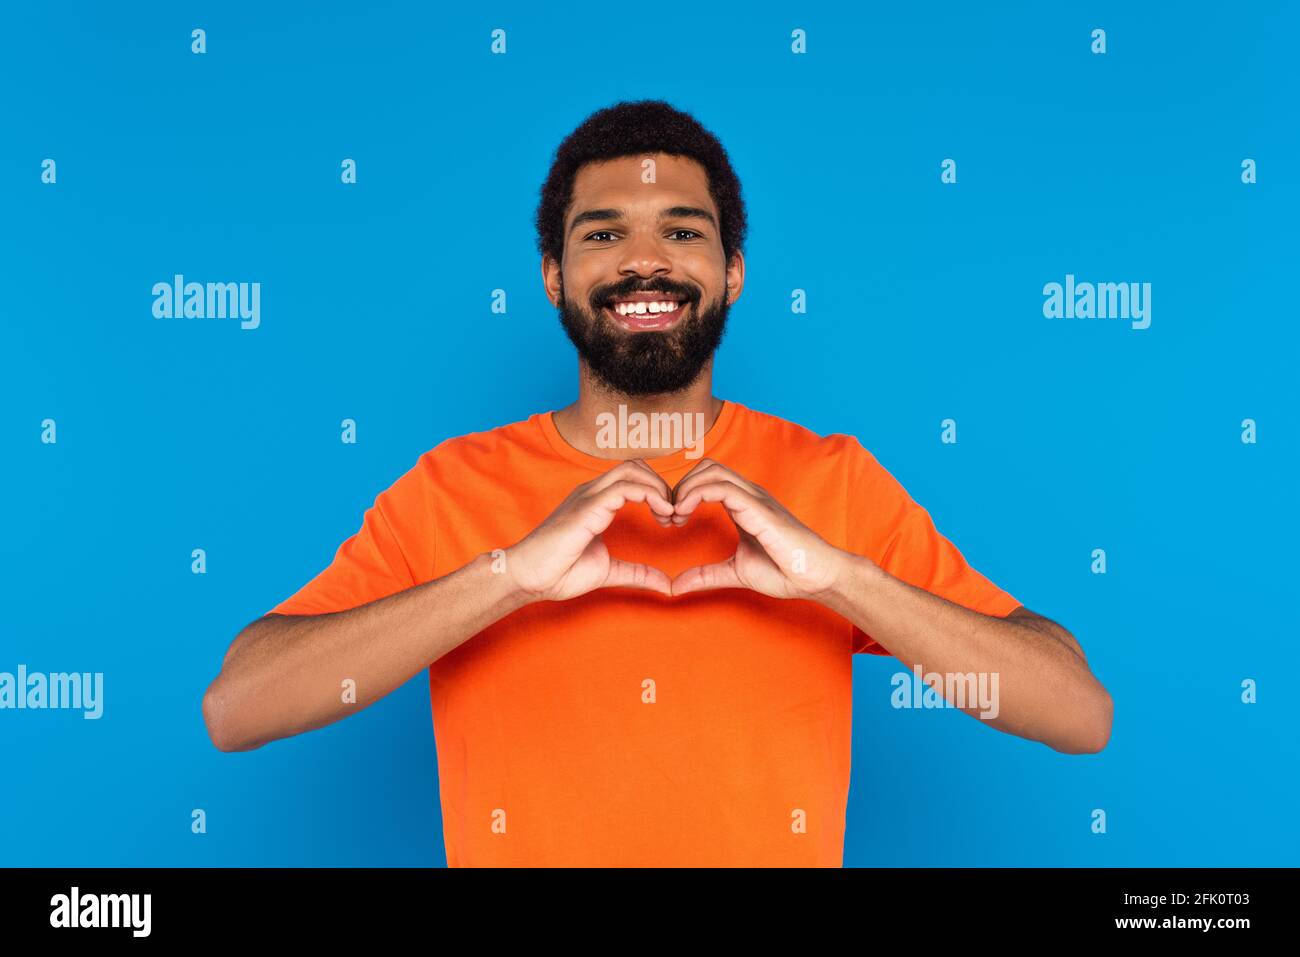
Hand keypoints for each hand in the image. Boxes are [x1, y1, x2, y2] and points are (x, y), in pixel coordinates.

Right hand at [504, 460, 674, 600]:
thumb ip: (636, 573)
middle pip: (636, 466)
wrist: (529, 577)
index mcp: (595, 501)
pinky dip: (649, 495)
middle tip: (673, 514)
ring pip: (632, 470)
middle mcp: (591, 492)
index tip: (670, 518)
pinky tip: (662, 512)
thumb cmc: (559, 572)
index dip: (657, 491)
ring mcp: (588, 496)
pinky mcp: (587, 506)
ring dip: (658, 488)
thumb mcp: (608, 571)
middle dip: (661, 485)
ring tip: (670, 513)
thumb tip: (665, 584)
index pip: (632, 477)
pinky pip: (624, 487)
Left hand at [668, 458, 850, 599]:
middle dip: (681, 485)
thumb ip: (706, 575)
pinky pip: (722, 488)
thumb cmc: (785, 571)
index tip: (671, 520)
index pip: (708, 478)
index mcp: (744, 504)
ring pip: (712, 471)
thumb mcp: (735, 572)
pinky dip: (696, 494)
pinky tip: (684, 513)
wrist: (817, 576)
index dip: (683, 492)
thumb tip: (675, 585)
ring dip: (685, 488)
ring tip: (676, 515)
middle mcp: (749, 495)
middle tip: (670, 516)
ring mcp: (755, 499)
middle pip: (707, 467)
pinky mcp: (759, 509)